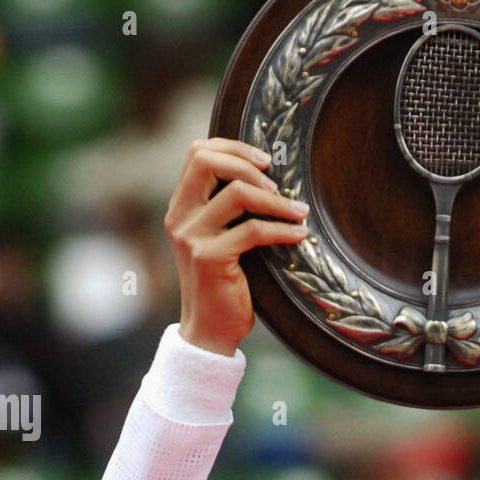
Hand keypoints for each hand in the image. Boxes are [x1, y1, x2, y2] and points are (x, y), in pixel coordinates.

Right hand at [164, 137, 309, 355]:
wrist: (210, 331)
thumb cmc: (223, 284)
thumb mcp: (220, 238)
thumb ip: (228, 209)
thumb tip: (268, 178)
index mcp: (180, 207)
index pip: (198, 153)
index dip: (234, 148)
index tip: (265, 161)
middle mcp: (180, 217)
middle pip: (207, 160)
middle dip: (248, 164)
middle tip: (278, 185)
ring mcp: (192, 237)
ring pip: (236, 193)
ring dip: (275, 200)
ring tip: (298, 211)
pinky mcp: (210, 258)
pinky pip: (252, 231)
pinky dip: (282, 230)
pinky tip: (300, 236)